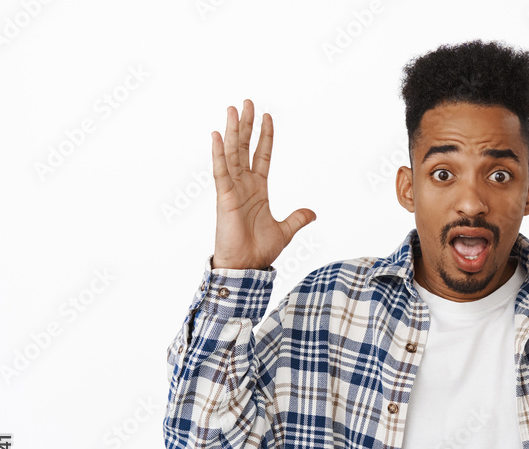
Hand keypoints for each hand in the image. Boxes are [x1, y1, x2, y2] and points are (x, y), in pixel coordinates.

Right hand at [210, 99, 315, 269]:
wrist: (248, 266)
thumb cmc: (260, 250)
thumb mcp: (286, 230)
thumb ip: (298, 218)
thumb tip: (312, 213)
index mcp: (257, 189)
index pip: (262, 155)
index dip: (265, 136)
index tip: (267, 116)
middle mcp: (243, 185)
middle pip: (244, 147)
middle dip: (246, 125)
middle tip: (247, 102)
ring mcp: (232, 189)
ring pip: (232, 153)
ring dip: (232, 130)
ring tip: (232, 108)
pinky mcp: (224, 197)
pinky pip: (220, 171)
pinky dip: (218, 153)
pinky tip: (216, 135)